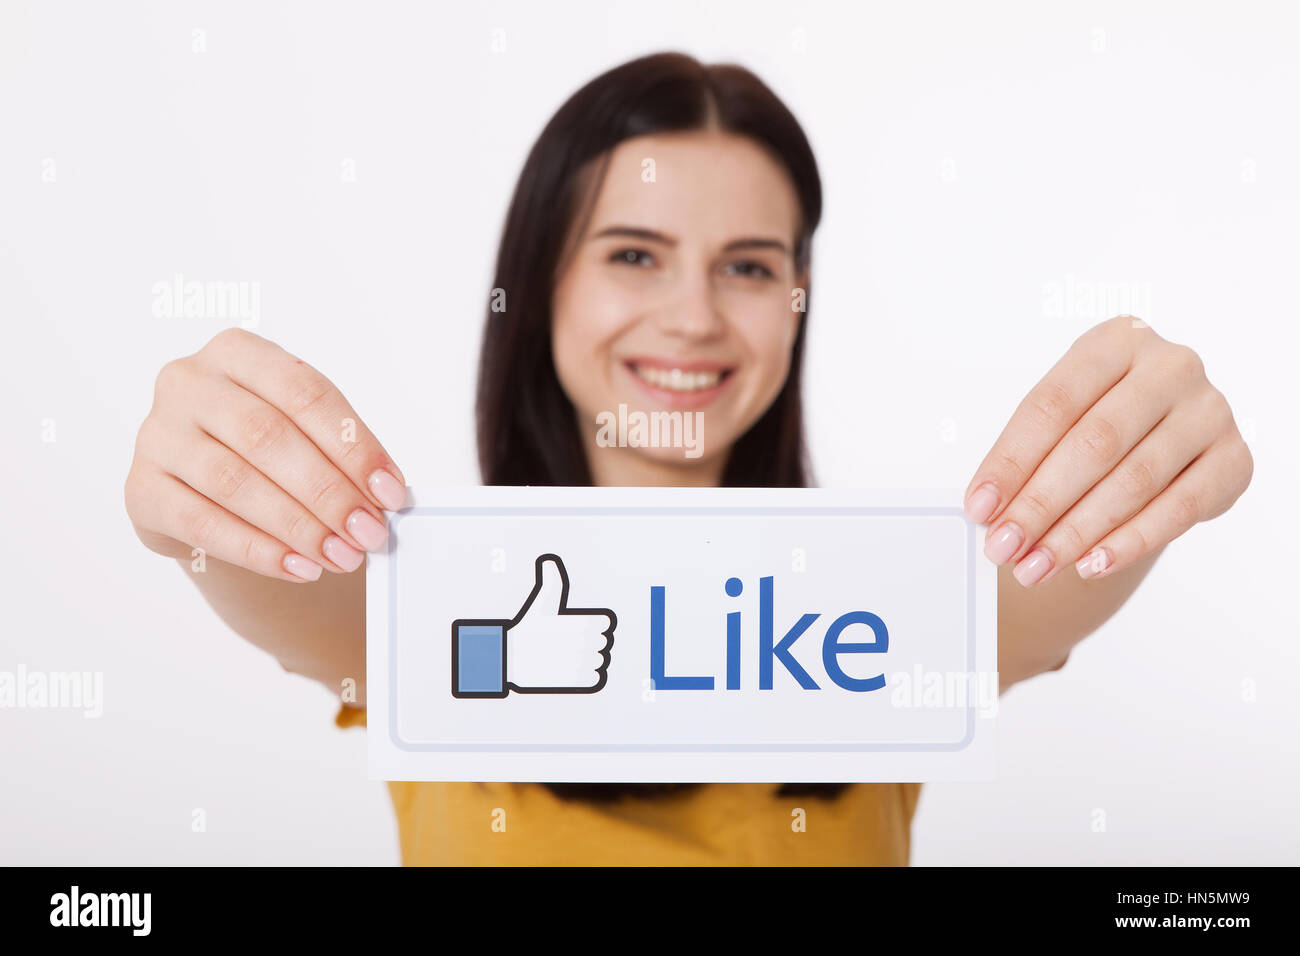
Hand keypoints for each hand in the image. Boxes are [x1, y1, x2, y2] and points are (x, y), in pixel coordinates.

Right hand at [124, 328, 407, 581]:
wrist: (208, 490)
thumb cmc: (266, 451)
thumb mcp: (304, 432)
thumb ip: (340, 453)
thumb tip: (386, 495)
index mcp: (238, 352)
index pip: (305, 393)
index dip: (354, 445)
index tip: (392, 492)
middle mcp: (189, 383)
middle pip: (267, 436)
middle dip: (328, 491)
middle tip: (370, 532)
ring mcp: (158, 435)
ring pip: (234, 482)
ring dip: (298, 526)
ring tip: (343, 556)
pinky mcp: (141, 490)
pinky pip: (202, 524)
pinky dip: (257, 550)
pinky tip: (299, 567)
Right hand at [451, 554, 615, 696]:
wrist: (512, 658)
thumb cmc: (529, 629)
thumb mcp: (541, 602)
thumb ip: (552, 582)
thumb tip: (549, 562)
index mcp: (580, 621)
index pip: (605, 624)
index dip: (595, 626)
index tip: (582, 628)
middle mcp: (583, 642)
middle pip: (604, 642)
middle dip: (592, 642)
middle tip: (573, 643)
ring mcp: (581, 662)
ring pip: (600, 660)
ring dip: (590, 659)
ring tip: (573, 656)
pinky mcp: (577, 680)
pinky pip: (596, 677)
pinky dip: (589, 675)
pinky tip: (575, 669)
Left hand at [963, 315, 1252, 586]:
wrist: (1162, 437)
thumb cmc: (1098, 422)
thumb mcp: (1060, 420)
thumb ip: (1026, 457)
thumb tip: (986, 510)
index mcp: (1116, 341)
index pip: (1052, 405)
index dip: (1010, 461)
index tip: (978, 508)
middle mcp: (1170, 367)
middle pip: (1094, 444)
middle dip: (1040, 504)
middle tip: (1003, 547)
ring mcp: (1209, 411)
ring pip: (1134, 481)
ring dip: (1077, 532)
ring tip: (1036, 567)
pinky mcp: (1234, 459)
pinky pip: (1179, 509)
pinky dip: (1129, 542)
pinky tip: (1090, 564)